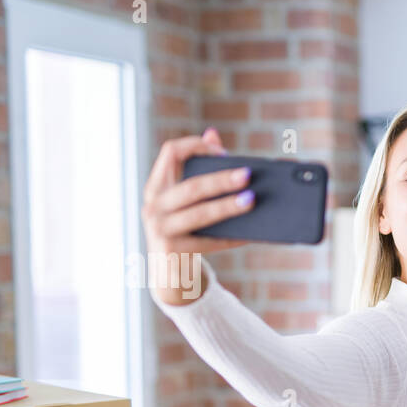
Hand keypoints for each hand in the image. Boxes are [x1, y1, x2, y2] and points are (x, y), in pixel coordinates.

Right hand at [140, 127, 253, 304]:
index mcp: (156, 186)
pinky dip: (234, 237)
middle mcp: (153, 205)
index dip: (196, 146)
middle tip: (248, 175)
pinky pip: (211, 241)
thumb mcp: (184, 199)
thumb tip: (213, 134)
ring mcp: (161, 230)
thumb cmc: (183, 228)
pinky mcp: (174, 251)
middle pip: (192, 186)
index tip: (222, 151)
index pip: (170, 151)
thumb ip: (197, 168)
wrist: (170, 273)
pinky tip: (253, 233)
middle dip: (221, 179)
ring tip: (252, 200)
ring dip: (228, 207)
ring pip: (201, 214)